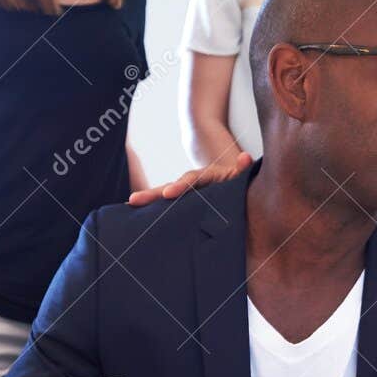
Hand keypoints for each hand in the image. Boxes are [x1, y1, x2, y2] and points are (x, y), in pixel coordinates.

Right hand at [127, 151, 251, 206]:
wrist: (235, 185)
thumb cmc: (237, 182)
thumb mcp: (240, 176)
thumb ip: (242, 169)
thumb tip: (245, 158)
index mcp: (205, 177)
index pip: (191, 180)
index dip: (179, 186)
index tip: (168, 194)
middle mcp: (191, 184)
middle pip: (170, 187)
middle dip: (153, 194)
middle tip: (133, 199)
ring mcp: (186, 194)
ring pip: (165, 197)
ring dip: (149, 201)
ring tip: (130, 205)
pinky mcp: (185, 206)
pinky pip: (168, 209)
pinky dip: (153, 212)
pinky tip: (135, 218)